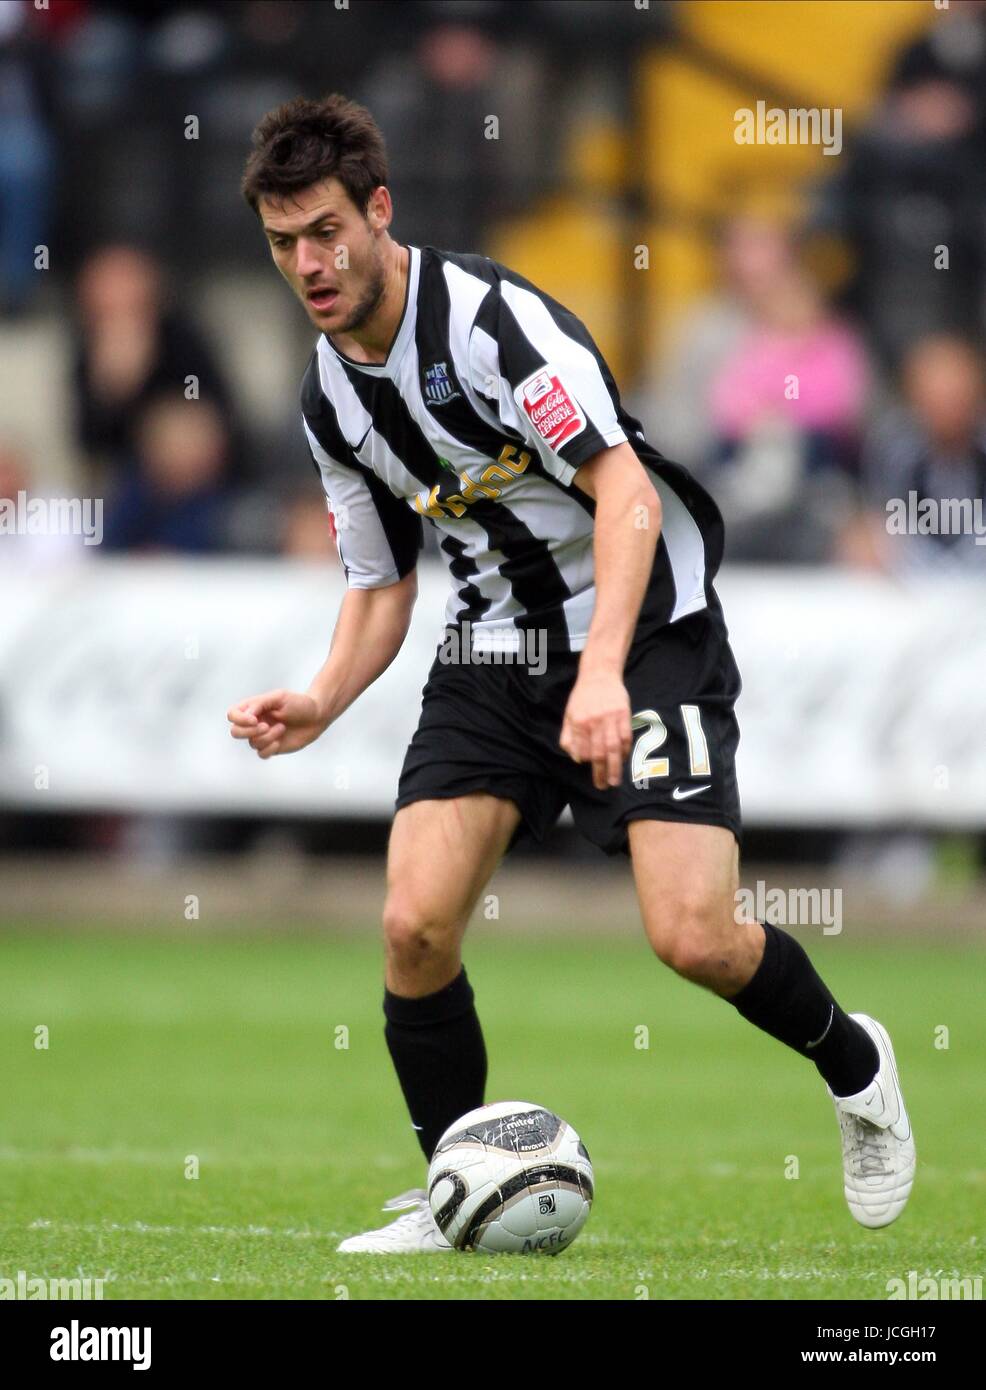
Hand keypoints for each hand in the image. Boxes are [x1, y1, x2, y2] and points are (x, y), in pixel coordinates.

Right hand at [226, 689, 327, 758]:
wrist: (316, 716)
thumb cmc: (299, 703)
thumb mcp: (280, 697)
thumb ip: (260, 704)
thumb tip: (246, 715)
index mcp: (253, 708)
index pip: (232, 715)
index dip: (239, 720)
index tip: (255, 719)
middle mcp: (254, 723)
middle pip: (235, 732)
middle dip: (249, 732)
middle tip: (267, 726)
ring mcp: (262, 736)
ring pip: (252, 743)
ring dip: (267, 737)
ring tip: (282, 727)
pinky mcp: (271, 747)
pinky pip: (261, 753)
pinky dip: (270, 748)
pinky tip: (280, 741)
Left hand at [559, 668, 631, 789]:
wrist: (599, 674)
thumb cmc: (582, 697)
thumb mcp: (569, 714)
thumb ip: (569, 736)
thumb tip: (575, 758)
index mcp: (578, 722)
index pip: (582, 749)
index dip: (586, 762)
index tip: (589, 770)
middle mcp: (594, 721)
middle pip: (598, 752)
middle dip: (601, 772)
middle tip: (603, 786)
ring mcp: (611, 718)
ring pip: (613, 747)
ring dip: (615, 767)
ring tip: (614, 781)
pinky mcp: (624, 714)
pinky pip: (625, 737)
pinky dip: (625, 750)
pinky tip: (623, 760)